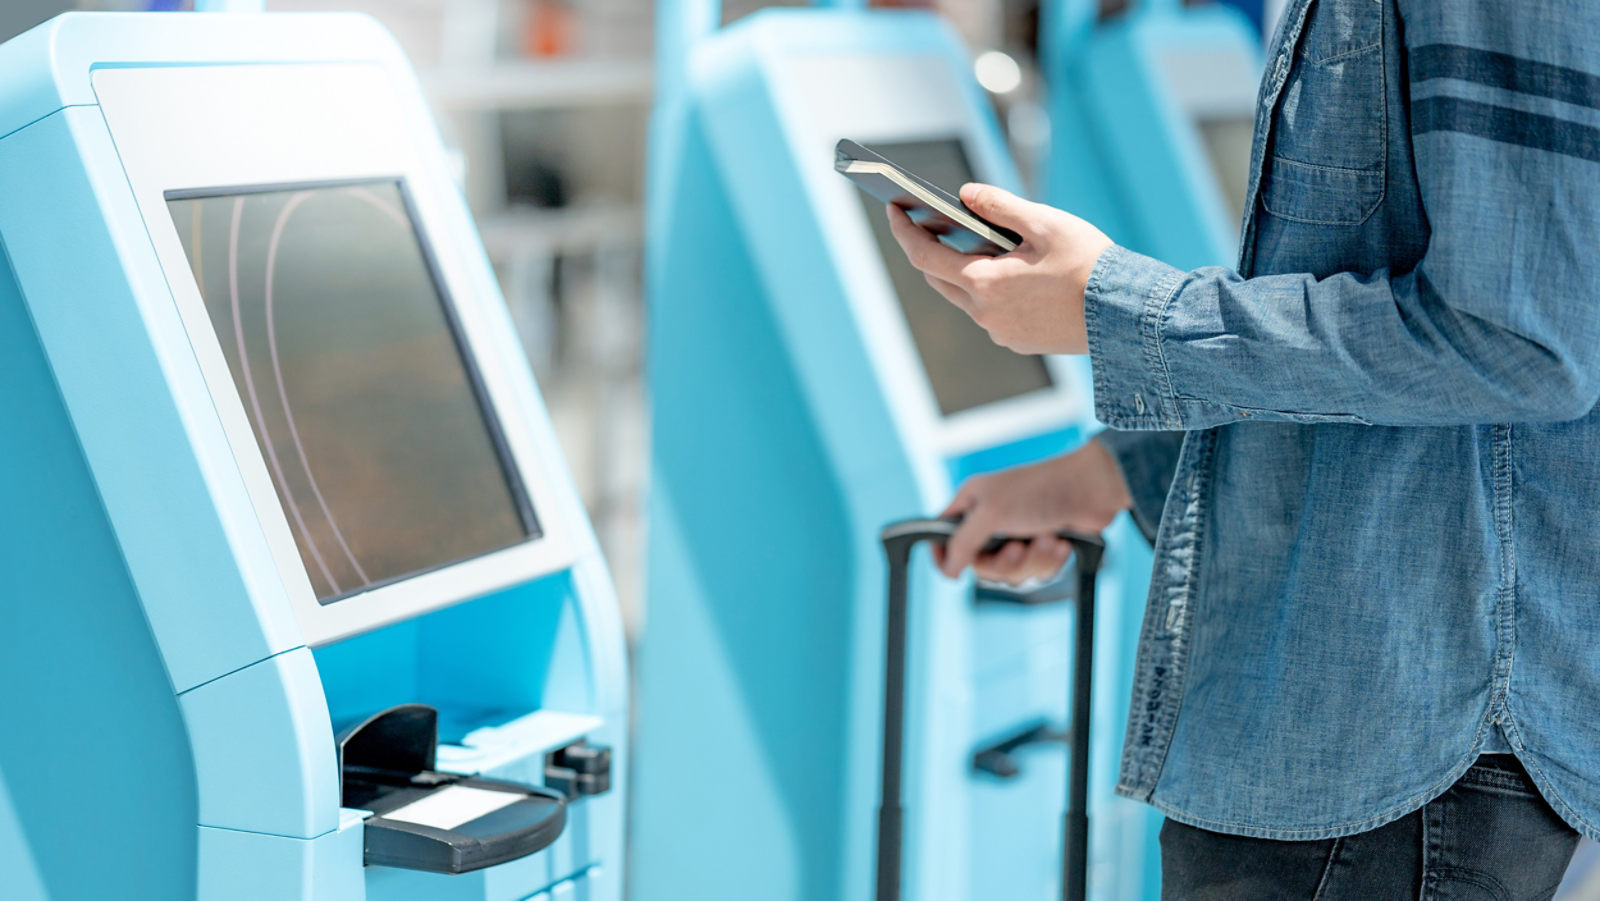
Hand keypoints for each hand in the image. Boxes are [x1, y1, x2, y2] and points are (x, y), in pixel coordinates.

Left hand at [886, 184, 1112, 354]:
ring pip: (967, 297)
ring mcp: (1000, 332)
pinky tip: (1009, 272)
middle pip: (940, 278)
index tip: (893, 210)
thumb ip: (999, 205)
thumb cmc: (1088, 264)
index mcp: (984, 283)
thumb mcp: (1044, 222)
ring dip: (965, 270)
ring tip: (976, 242)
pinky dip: (990, 289)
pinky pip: (991, 312)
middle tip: (932, 221)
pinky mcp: (1019, 340)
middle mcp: (984, 314)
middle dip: (932, 249)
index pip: (925, 256)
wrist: (1124, 313)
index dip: (904, 231)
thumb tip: (965, 193)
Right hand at [935, 439, 1131, 583]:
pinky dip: (1049, 561)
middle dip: (1005, 563)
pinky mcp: (1041, 546)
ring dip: (1033, 561)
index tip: (952, 573)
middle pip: (980, 565)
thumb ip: (963, 542)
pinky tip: (1060, 543)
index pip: (942, 535)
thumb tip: (948, 569)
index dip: (943, 556)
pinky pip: (1035, 572)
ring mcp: (1016, 534)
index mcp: (972, 503)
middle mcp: (991, 520)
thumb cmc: (1040, 490)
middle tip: (1018, 548)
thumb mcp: (991, 513)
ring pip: (1011, 573)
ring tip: (1047, 540)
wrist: (1092, 490)